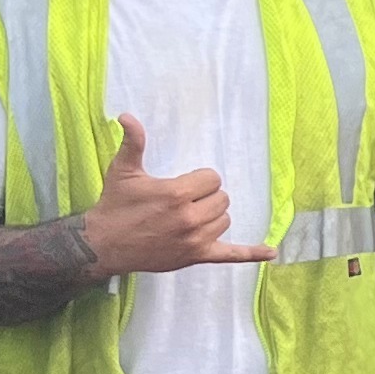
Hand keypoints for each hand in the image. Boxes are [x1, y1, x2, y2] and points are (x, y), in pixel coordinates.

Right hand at [81, 114, 273, 276]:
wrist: (104, 244)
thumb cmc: (115, 205)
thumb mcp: (123, 170)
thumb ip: (133, 142)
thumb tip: (127, 116)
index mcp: (176, 194)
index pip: (212, 179)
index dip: (200, 179)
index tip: (183, 184)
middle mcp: (190, 218)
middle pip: (222, 199)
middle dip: (206, 196)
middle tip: (184, 200)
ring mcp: (195, 240)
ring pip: (225, 220)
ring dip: (214, 215)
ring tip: (190, 215)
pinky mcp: (196, 257)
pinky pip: (230, 255)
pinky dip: (251, 254)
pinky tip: (270, 253)